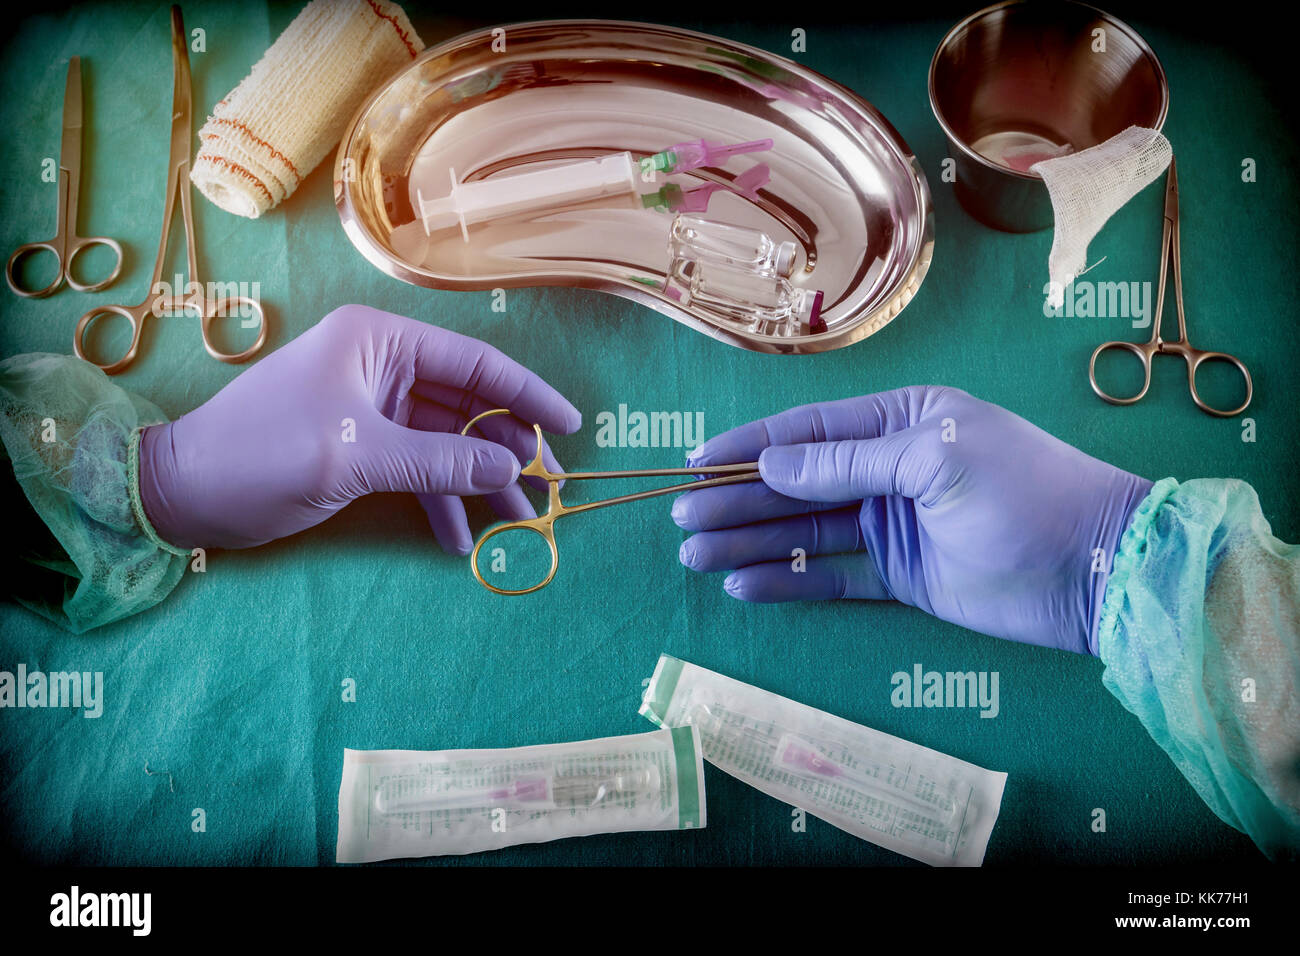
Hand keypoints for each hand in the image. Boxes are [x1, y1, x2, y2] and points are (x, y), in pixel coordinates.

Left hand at [138, 304, 579, 552]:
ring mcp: (371, 407)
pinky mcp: (360, 447)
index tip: (572, 427)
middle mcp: (381, 365)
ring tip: (516, 524)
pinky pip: (417, 468)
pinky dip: (440, 501)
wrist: (183, 492)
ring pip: (447, 441)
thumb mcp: (358, 455)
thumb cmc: (264, 452)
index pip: (473, 362)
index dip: (528, 394)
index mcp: (379, 340)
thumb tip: (513, 468)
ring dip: (479, 482)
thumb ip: (441, 460)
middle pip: (466, 403)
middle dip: (507, 448)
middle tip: (548, 490)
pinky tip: (458, 538)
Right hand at [673, 386, 1151, 654]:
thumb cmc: (1021, 492)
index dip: (748, 445)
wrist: (1096, 569)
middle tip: (679, 517)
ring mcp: (893, 523)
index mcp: (901, 421)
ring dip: (750, 541)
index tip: (694, 459)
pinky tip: (743, 585)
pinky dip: (788, 581)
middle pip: (796, 483)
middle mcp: (890, 467)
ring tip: (694, 554)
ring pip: (805, 531)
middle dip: (736, 498)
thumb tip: (769, 465)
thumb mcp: (933, 458)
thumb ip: (847, 463)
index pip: (808, 431)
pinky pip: (831, 575)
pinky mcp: (901, 575)